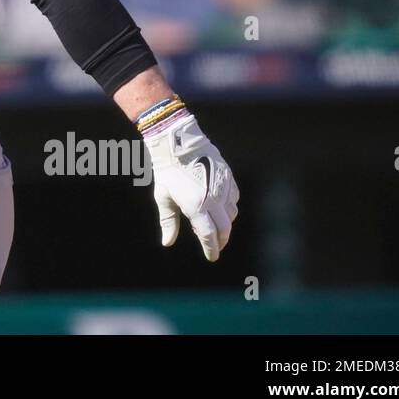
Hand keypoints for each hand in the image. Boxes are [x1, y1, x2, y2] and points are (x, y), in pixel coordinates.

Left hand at [143, 112, 238, 261]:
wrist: (178, 141)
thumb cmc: (167, 170)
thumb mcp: (163, 196)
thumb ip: (168, 221)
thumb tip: (167, 242)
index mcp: (196, 206)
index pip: (209, 235)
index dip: (211, 248)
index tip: (211, 257)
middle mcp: (214, 199)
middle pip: (224, 228)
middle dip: (221, 240)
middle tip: (214, 245)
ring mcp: (224, 187)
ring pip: (232, 214)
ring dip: (225, 224)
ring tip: (214, 225)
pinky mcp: (228, 177)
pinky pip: (235, 199)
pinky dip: (229, 208)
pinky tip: (220, 208)